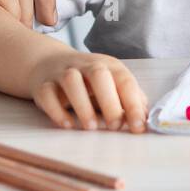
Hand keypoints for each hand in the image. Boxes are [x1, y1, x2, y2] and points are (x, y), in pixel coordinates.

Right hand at [30, 52, 147, 132]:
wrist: (50, 63)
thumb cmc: (90, 81)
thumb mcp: (113, 84)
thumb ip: (130, 100)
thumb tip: (146, 121)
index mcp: (108, 66)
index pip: (124, 80)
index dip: (133, 104)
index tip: (138, 126)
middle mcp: (86, 65)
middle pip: (98, 75)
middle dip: (109, 101)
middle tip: (114, 126)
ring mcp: (62, 72)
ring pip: (71, 81)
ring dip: (82, 104)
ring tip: (91, 127)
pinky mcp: (43, 84)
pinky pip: (47, 94)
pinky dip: (56, 110)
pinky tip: (67, 125)